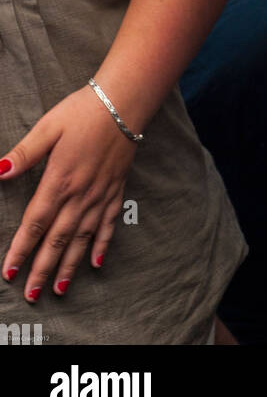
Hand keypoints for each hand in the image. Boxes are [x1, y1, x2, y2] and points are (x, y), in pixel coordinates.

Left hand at [0, 87, 136, 301]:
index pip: (35, 223)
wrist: (124, 101)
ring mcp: (100, 195)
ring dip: (69, 265)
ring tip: (59, 289)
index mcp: (59, 180)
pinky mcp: (116, 190)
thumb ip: (25, 154)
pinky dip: (101, 245)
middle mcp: (80, 194)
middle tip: (30, 295)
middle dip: (42, 268)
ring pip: (81, 238)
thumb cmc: (83, 111)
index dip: (21, 249)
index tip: (9, 272)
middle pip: (57, 239)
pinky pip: (108, 224)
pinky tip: (96, 263)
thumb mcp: (48, 127)